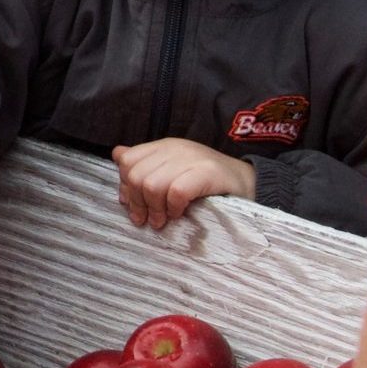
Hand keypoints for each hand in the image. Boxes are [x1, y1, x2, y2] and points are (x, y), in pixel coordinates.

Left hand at [113, 138, 255, 230]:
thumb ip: (147, 165)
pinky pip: (177, 191)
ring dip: (155, 208)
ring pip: (153, 184)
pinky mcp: (208, 173)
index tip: (133, 206)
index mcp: (164, 147)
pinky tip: (179, 214)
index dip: (126, 186)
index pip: (128, 160)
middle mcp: (175, 148)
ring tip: (162, 220)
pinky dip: (174, 207)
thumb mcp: (174, 170)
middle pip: (137, 175)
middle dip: (138, 202)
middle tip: (146, 219)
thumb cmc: (208, 182)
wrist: (249, 183)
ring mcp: (192, 159)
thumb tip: (117, 157)